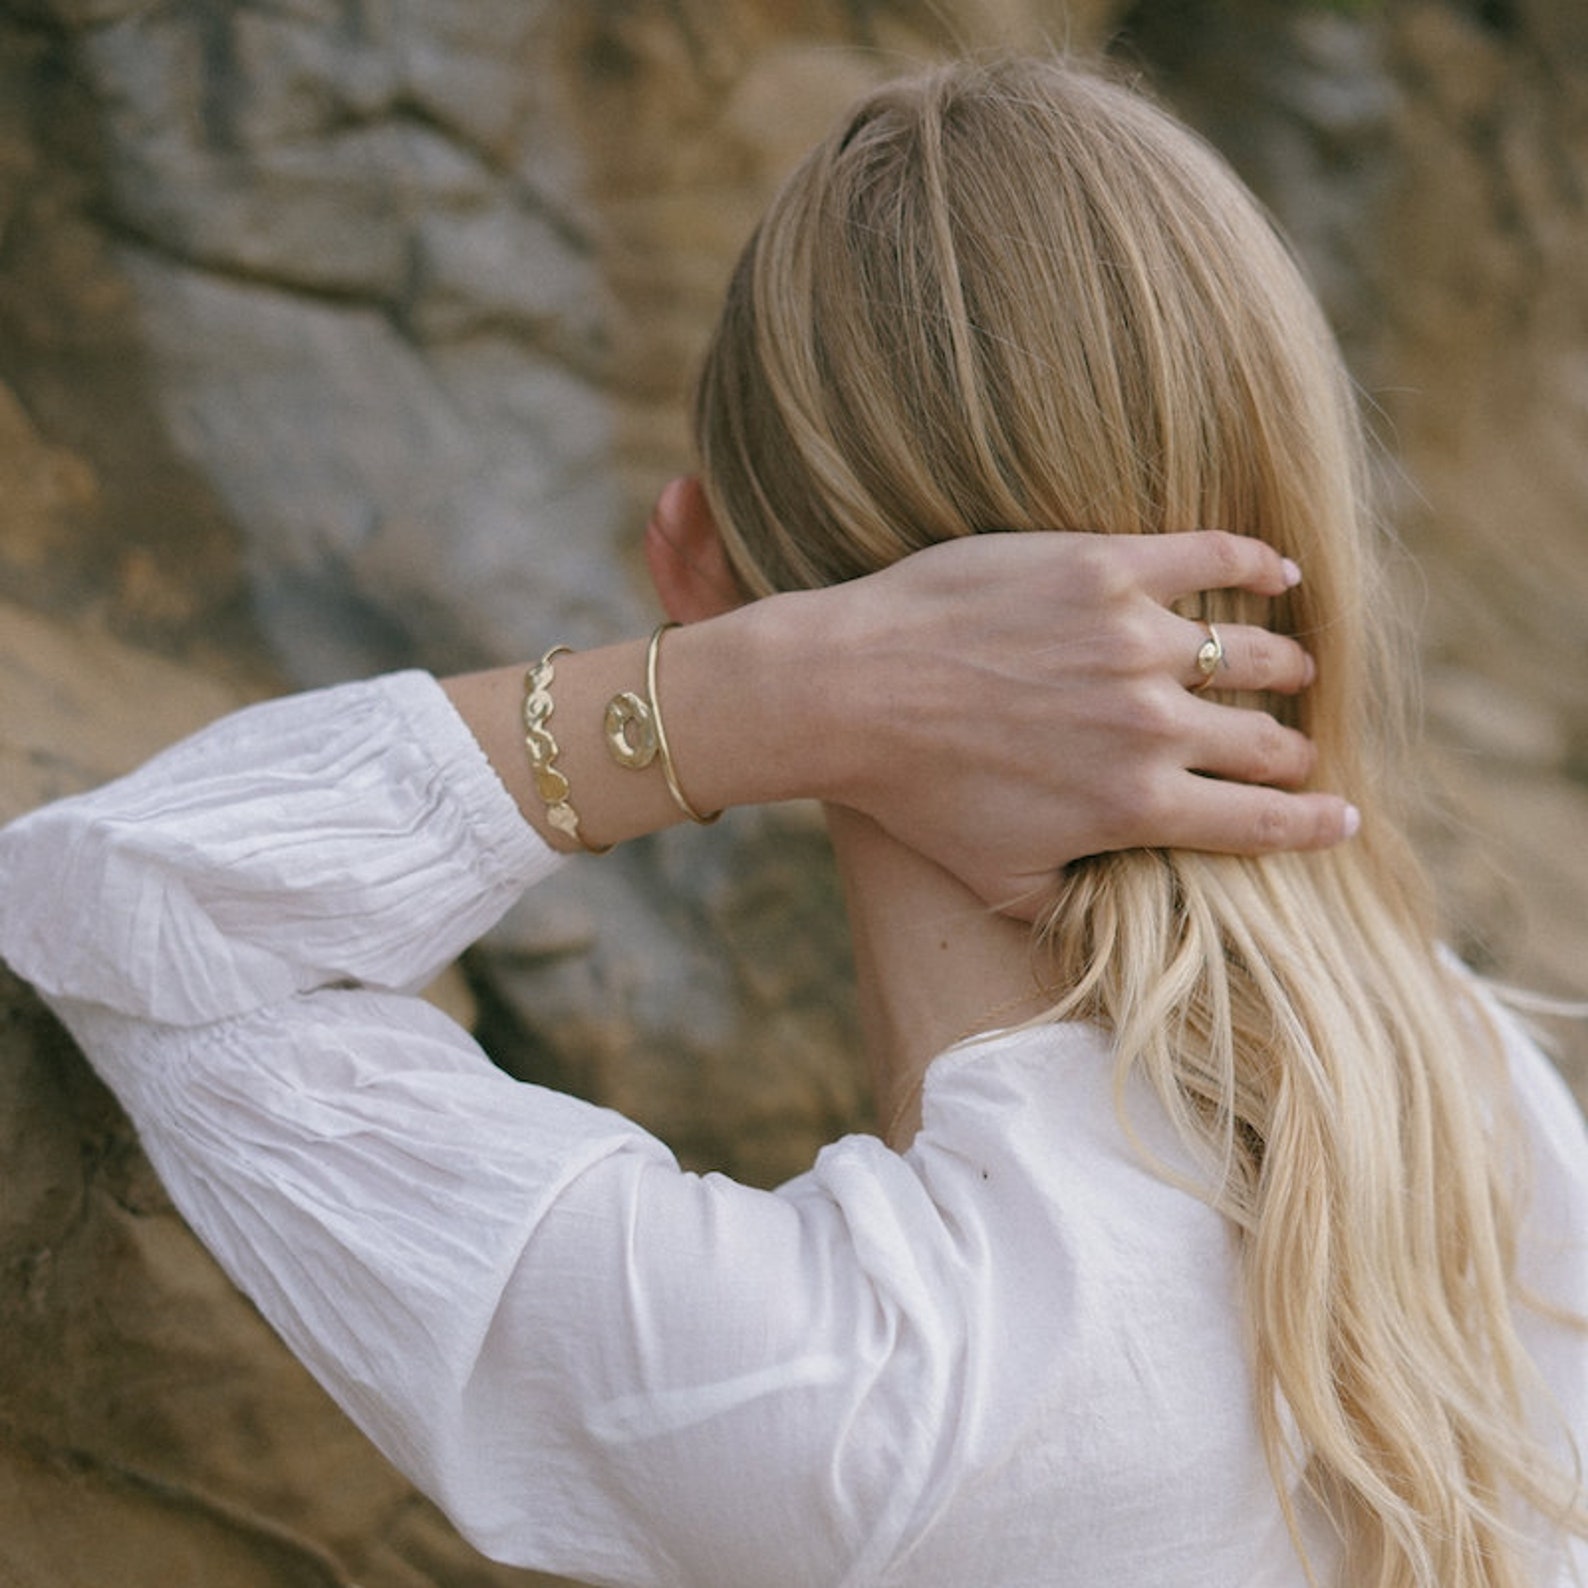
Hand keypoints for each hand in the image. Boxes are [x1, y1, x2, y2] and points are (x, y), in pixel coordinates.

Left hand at [784, 531, 1355, 913]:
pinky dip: (1258, 564)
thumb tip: (1114, 920)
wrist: (851, 692)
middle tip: (1296, 748)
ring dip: (1283, 665)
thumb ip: (1070, 904)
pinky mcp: (1104, 568)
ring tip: (1291, 666)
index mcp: (1136, 806)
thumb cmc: (914, 796)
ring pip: (1252, 652)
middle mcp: (1152, 726)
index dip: (1314, 824)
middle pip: (1266, 738)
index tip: (1344, 819)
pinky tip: (1280, 574)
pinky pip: (1210, 557)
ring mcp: (1133, 640)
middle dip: (1294, 750)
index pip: (1262, 822)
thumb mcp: (995, 878)